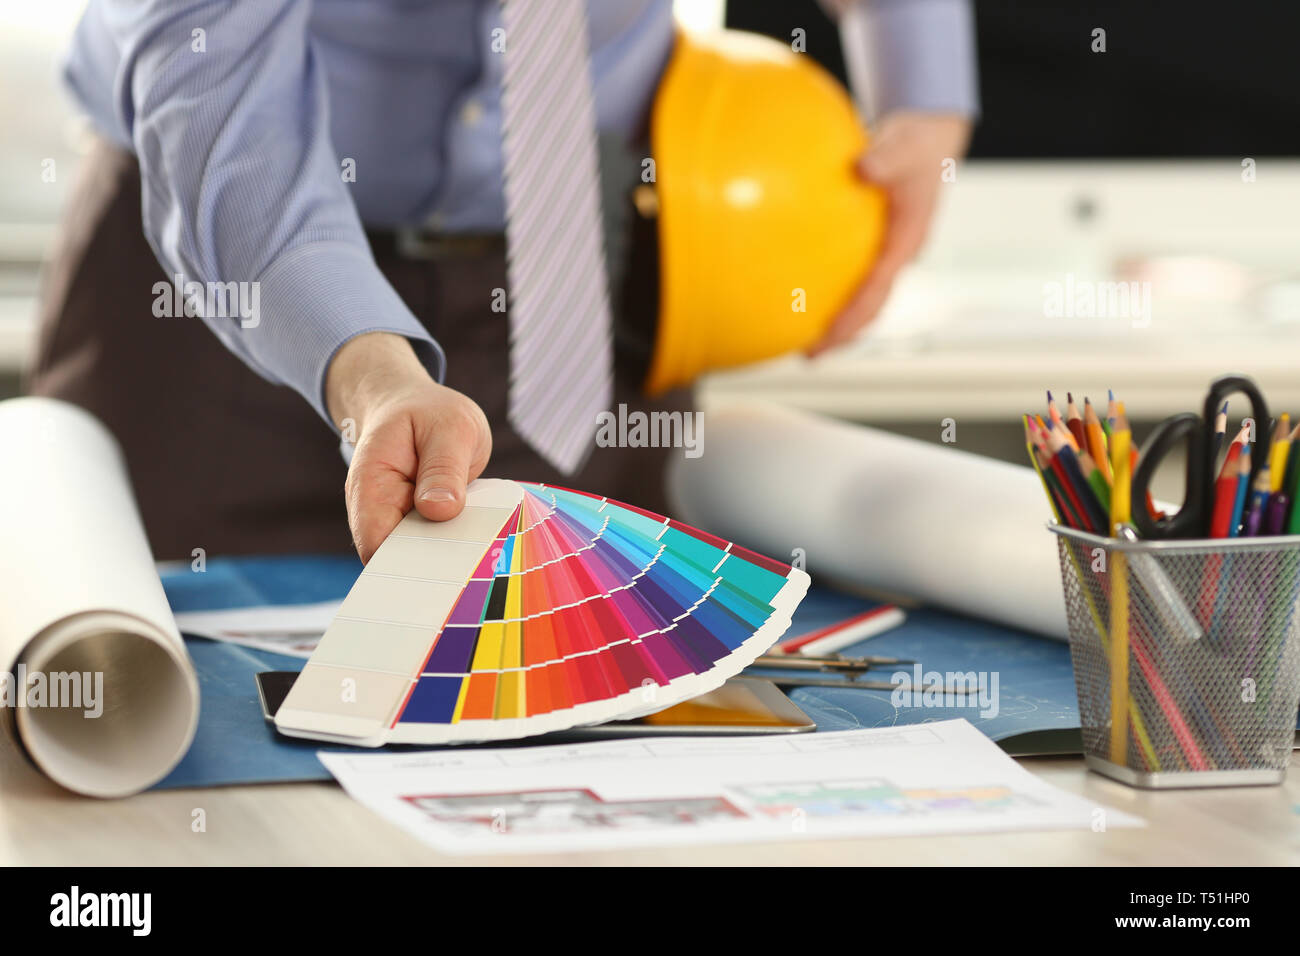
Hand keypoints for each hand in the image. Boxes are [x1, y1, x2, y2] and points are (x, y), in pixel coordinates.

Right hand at [326, 332, 491, 562]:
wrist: (414, 407)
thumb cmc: (429, 413)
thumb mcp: (450, 428)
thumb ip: (444, 468)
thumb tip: (440, 511)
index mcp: (371, 484)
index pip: (375, 543)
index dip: (406, 562)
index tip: (447, 564)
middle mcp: (378, 510)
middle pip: (398, 558)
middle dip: (434, 564)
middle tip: (476, 560)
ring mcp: (399, 520)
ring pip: (421, 556)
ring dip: (451, 555)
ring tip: (484, 551)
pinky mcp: (422, 525)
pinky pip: (438, 545)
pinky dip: (458, 544)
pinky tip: (481, 542)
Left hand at [809, 111, 970, 355]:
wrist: (926, 142)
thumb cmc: (914, 144)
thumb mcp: (903, 145)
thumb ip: (884, 157)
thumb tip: (861, 167)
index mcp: (906, 242)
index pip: (879, 289)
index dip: (856, 316)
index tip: (831, 334)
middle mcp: (897, 257)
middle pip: (872, 309)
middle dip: (844, 336)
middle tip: (810, 356)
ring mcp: (886, 256)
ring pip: (863, 300)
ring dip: (836, 323)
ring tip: (801, 341)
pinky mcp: (873, 249)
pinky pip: (850, 278)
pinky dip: (828, 292)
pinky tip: (796, 294)